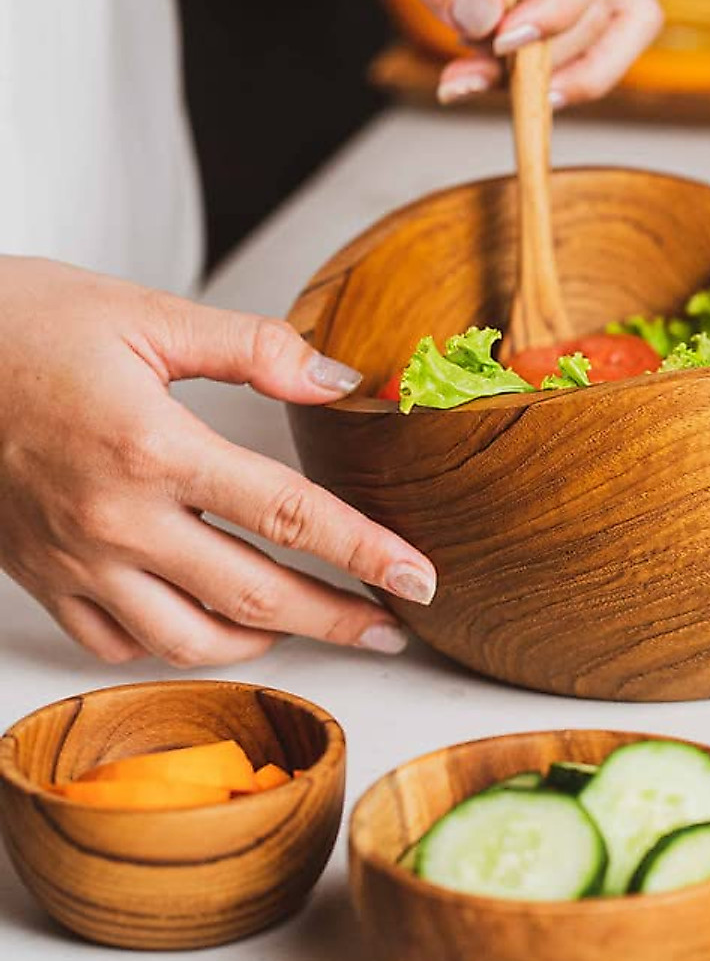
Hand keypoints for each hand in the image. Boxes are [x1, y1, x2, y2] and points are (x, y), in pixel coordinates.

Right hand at [0, 258, 434, 665]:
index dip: (367, 552)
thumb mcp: (149, 314)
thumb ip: (256, 349)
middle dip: (338, 619)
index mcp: (153, 447)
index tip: (420, 578)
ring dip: (264, 642)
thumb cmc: (28, 323)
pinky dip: (176, 646)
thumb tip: (339, 382)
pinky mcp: (41, 577)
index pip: (290, 515)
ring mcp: (74, 559)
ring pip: (187, 639)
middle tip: (394, 629)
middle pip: (255, 595)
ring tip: (312, 626)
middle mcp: (116, 519)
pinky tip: (212, 624)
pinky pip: (116, 643)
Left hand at [287, 0, 662, 106]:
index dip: (559, 8)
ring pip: (610, 32)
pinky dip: (531, 75)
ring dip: (554, 75)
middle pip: (613, 4)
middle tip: (484, 68)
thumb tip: (484, 19)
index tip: (505, 40)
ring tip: (475, 80)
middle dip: (553, 55)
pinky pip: (571, 44)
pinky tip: (473, 76)